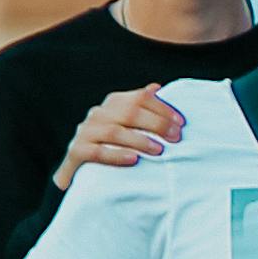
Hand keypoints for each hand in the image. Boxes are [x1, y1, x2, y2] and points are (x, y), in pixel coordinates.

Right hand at [55, 85, 183, 185]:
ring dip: (140, 140)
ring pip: (114, 132)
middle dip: (156, 125)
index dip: (162, 108)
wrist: (79, 170)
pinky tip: (134, 160)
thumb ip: (139, 107)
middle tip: (175, 138)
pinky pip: (96, 152)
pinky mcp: (76, 152)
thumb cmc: (112, 146)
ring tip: (159, 150)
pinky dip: (116, 155)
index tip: (181, 123)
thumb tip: (156, 87)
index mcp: (112, 104)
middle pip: (130, 113)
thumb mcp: (125, 125)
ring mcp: (85, 132)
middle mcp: (98, 114)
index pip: (139, 98)